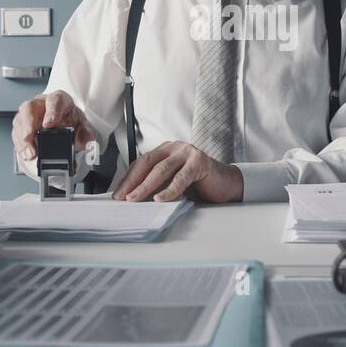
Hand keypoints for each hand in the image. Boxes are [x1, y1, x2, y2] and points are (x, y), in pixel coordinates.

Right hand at [11, 91, 96, 164]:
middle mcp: (41, 104)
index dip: (51, 112)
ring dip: (23, 139)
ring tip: (30, 154)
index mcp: (59, 100)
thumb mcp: (82, 126)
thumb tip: (85, 141)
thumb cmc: (70, 121)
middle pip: (30, 107)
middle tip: (29, 137)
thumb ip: (85, 134)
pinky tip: (26, 154)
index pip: (55, 101)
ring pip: (20, 121)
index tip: (49, 124)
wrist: (64, 125)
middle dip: (28, 123)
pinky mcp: (21, 126)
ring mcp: (29, 114)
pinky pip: (16, 134)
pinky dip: (21, 146)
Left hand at [112, 141, 242, 202]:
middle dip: (133, 181)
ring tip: (136, 198)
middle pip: (148, 163)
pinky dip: (169, 190)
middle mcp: (176, 147)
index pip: (142, 162)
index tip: (118, 193)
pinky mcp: (200, 162)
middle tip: (123, 197)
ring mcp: (188, 152)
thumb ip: (157, 184)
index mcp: (166, 150)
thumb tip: (132, 197)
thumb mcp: (173, 183)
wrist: (227, 184)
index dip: (128, 178)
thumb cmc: (199, 185)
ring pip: (162, 169)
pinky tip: (160, 199)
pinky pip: (181, 178)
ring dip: (146, 186)